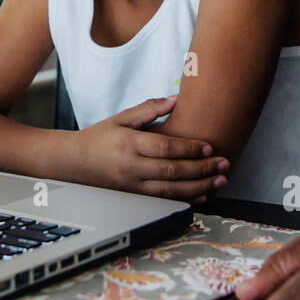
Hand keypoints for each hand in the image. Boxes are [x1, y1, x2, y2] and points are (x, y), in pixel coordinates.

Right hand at [71, 95, 228, 201]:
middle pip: (173, 170)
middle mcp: (132, 167)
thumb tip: (175, 99)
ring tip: (220, 181)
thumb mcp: (121, 118)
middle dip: (202, 169)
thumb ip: (149, 109)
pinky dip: (185, 200)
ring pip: (172, 190)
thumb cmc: (99, 138)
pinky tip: (201, 196)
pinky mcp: (134, 196)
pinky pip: (164, 200)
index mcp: (129, 143)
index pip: (165, 148)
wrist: (75, 162)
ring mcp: (133, 185)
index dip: (189, 148)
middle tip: (224, 164)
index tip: (209, 147)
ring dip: (200, 186)